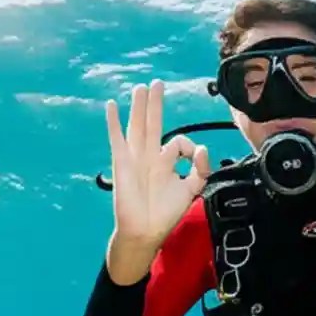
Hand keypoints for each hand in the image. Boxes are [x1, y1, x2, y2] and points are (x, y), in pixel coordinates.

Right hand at [103, 80, 211, 282]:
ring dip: (139, 106)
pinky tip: (111, 106)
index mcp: (165, 162)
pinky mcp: (122, 163)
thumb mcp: (191, 189)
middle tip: (157, 83)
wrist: (145, 231)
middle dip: (156, 104)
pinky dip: (113, 122)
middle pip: (153, 123)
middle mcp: (150, 156)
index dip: (190, 146)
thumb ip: (200, 169)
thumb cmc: (164, 214)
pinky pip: (117, 139)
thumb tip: (203, 149)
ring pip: (137, 126)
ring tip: (141, 88)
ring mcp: (135, 158)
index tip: (196, 157)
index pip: (178, 142)